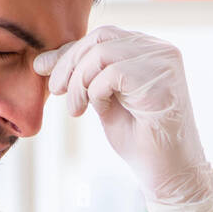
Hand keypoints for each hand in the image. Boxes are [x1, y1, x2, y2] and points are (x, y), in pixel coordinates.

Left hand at [33, 26, 212, 211]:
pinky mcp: (161, 80)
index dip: (70, 52)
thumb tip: (45, 60)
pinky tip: (95, 110)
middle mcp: (161, 50)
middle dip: (69, 64)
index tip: (43, 69)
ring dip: (79, 82)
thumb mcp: (105, 101)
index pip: (103, 37)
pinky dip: (95, 91)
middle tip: (56, 92)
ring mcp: (163, 63)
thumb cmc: (141, 142)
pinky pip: (112, 73)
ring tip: (76, 109)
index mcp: (149, 51)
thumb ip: (86, 76)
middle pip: (101, 39)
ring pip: (102, 54)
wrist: (169, 174)